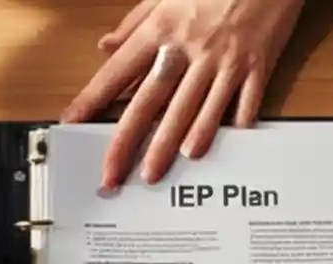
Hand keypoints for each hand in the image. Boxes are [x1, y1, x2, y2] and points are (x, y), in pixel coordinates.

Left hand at [62, 0, 304, 188]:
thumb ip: (135, 23)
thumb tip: (107, 46)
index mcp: (163, 28)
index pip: (119, 70)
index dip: (93, 98)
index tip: (74, 121)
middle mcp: (191, 47)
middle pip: (153, 100)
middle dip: (129, 141)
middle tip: (115, 171)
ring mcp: (224, 59)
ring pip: (195, 108)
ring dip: (174, 144)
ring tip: (158, 171)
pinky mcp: (257, 64)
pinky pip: (244, 102)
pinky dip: (232, 126)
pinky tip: (219, 148)